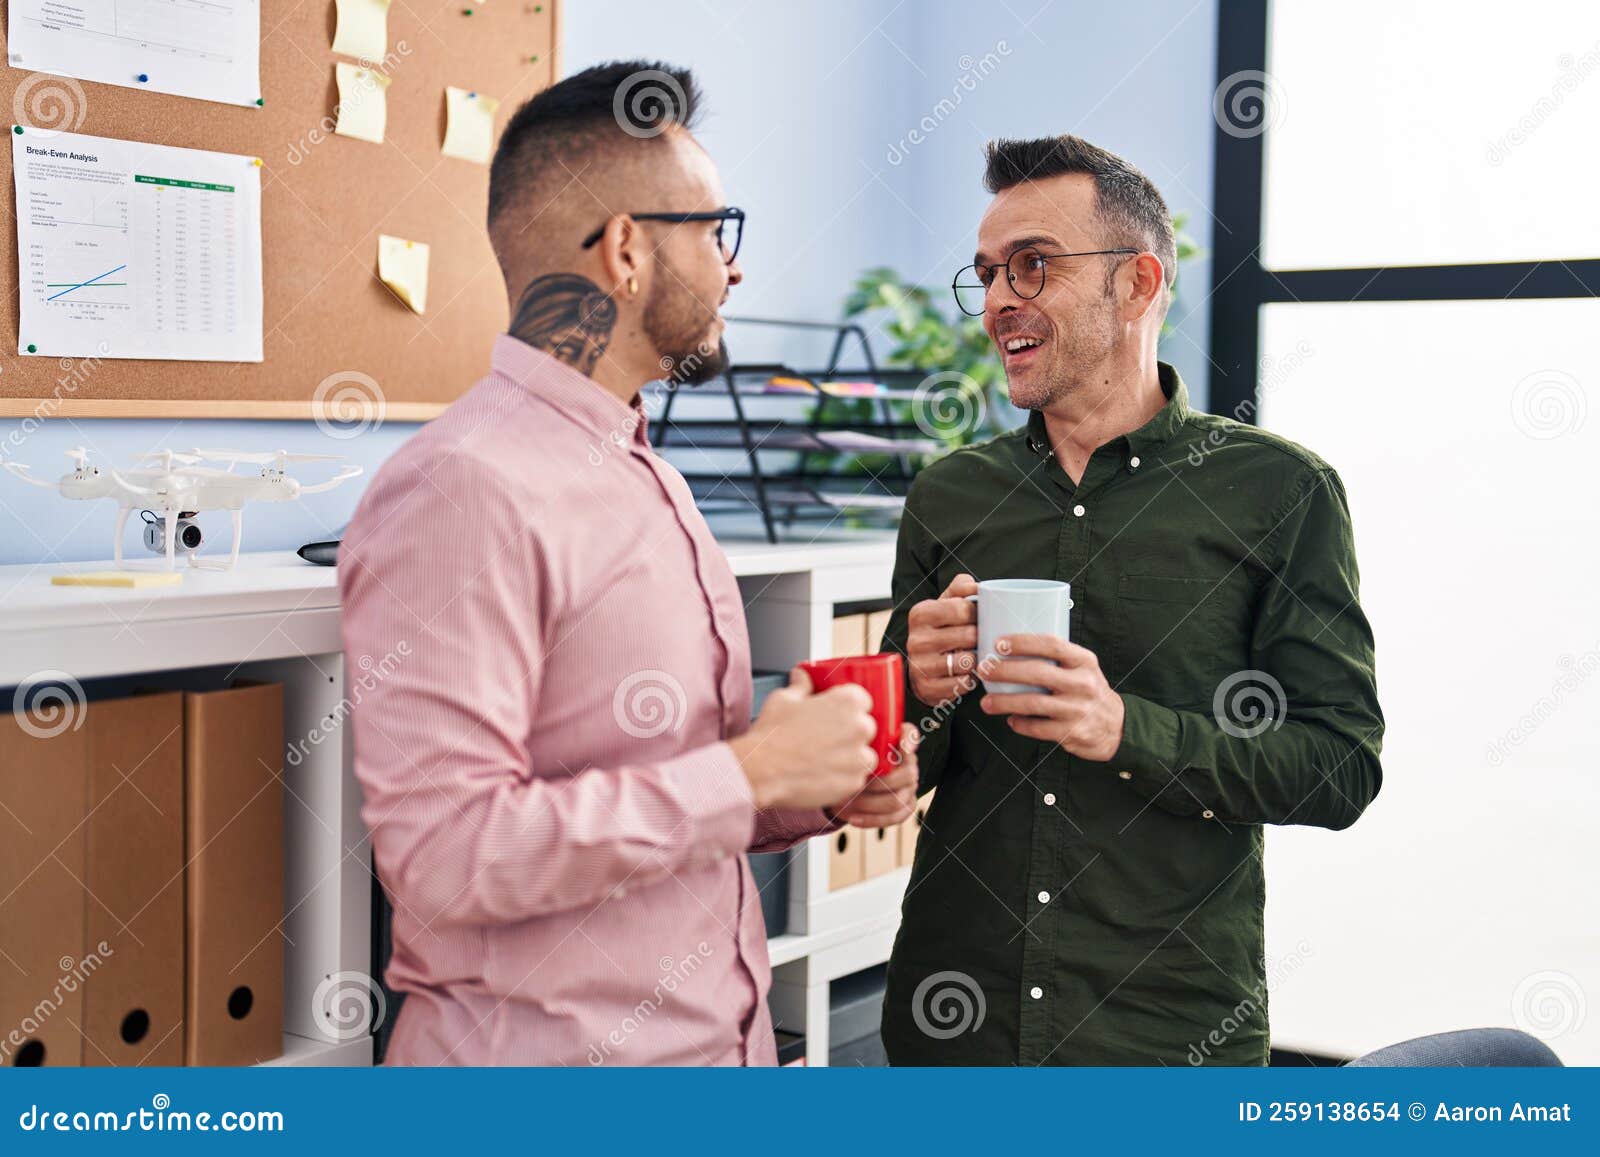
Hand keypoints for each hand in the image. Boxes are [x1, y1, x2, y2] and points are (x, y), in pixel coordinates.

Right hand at [729, 666, 876, 810]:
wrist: (761, 770)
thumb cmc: (772, 734)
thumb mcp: (784, 699)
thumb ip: (801, 686)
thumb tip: (801, 675)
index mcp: (848, 701)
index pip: (862, 700)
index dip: (848, 708)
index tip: (836, 715)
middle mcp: (860, 727)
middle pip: (866, 727)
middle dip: (850, 732)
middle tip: (826, 739)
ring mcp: (859, 757)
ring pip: (865, 755)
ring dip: (851, 757)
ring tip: (824, 760)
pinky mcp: (853, 783)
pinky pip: (856, 778)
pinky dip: (843, 778)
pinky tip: (822, 775)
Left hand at [830, 724, 919, 827]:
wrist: (847, 782)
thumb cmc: (849, 761)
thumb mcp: (850, 747)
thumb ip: (852, 741)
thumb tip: (847, 738)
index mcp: (897, 744)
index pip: (910, 734)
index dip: (909, 739)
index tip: (902, 746)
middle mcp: (909, 765)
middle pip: (905, 775)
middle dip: (876, 783)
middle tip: (854, 785)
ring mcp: (909, 787)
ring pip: (896, 800)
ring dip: (868, 804)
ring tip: (846, 803)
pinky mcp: (906, 807)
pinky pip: (894, 817)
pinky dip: (871, 820)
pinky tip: (852, 818)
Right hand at [906, 572, 979, 704]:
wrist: (921, 666)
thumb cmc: (940, 630)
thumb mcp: (945, 605)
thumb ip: (960, 588)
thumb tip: (975, 586)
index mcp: (921, 613)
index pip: (962, 608)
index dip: (978, 613)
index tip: (978, 618)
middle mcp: (916, 639)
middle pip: (968, 635)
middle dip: (980, 638)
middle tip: (980, 640)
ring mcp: (920, 665)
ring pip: (967, 661)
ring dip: (976, 660)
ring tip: (974, 656)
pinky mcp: (927, 688)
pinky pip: (962, 684)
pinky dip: (970, 680)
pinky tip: (966, 674)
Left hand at [977, 633, 1125, 761]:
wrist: (1116, 727)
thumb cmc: (1089, 691)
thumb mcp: (1082, 668)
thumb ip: (1056, 659)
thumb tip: (1010, 649)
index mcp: (1084, 661)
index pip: (1051, 644)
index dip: (1022, 642)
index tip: (999, 643)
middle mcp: (1083, 683)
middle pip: (1037, 673)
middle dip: (1004, 671)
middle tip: (983, 670)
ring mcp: (1077, 709)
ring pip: (1033, 703)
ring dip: (1004, 702)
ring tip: (986, 702)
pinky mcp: (1071, 733)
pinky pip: (1037, 728)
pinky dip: (1020, 724)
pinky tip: (1010, 719)